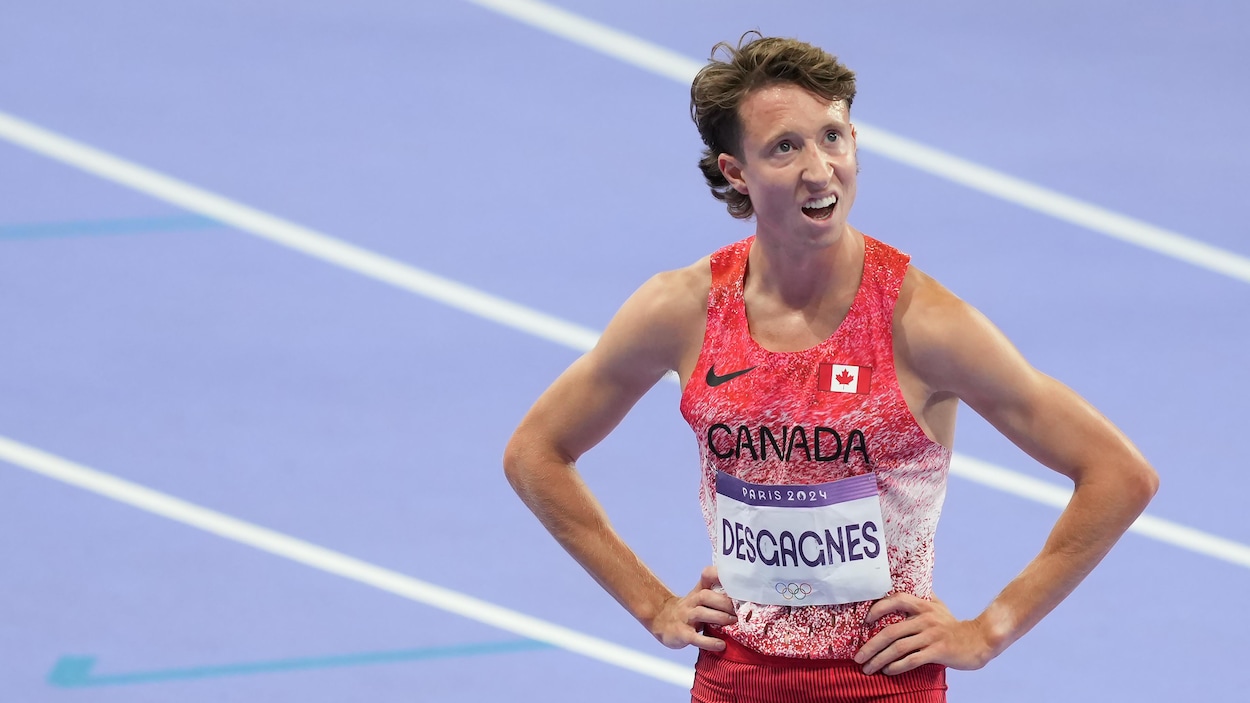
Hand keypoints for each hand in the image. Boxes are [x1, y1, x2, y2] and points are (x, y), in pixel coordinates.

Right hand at [648, 566, 736, 650]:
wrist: (662, 621)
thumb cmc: (690, 610)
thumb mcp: (700, 598)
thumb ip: (719, 594)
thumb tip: (747, 596)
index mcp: (698, 591)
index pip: (706, 576)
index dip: (718, 574)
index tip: (734, 579)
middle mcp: (691, 601)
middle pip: (706, 596)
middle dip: (724, 602)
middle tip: (740, 610)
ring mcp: (685, 617)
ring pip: (700, 613)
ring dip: (719, 617)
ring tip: (734, 623)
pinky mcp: (682, 634)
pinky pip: (695, 637)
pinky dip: (709, 642)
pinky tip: (721, 645)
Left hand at [854, 593, 994, 674]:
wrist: (979, 640)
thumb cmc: (953, 625)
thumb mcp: (938, 606)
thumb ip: (921, 597)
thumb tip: (900, 587)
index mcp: (923, 605)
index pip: (897, 600)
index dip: (878, 608)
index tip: (864, 621)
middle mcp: (926, 618)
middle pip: (891, 631)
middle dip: (871, 645)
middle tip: (858, 657)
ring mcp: (932, 635)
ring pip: (899, 648)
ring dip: (880, 659)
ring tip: (868, 668)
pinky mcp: (938, 651)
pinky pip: (912, 659)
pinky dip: (897, 666)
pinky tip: (888, 671)